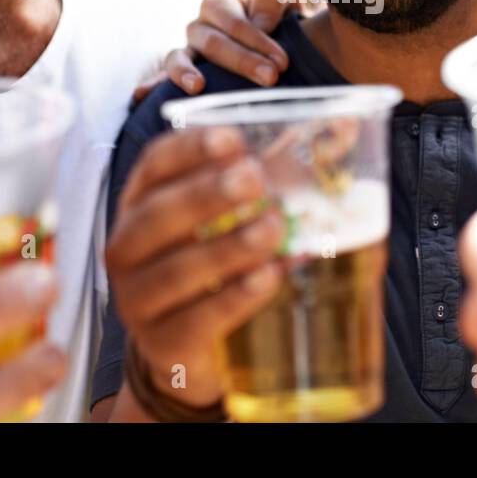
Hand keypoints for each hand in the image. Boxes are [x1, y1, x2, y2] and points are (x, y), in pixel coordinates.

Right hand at [105, 126, 285, 410]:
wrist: (194, 349)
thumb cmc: (218, 266)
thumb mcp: (238, 216)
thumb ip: (280, 175)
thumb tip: (348, 128)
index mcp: (142, 202)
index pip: (155, 164)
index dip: (190, 149)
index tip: (232, 139)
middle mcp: (128, 246)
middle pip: (158, 214)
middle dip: (207, 194)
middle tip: (254, 179)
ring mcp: (138, 299)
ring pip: (176, 269)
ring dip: (228, 246)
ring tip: (273, 229)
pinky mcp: (162, 344)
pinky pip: (195, 320)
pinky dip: (235, 297)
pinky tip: (268, 277)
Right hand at [132, 0, 320, 101]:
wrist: (277, 36)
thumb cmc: (280, 18)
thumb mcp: (284, 0)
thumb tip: (261, 21)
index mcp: (219, 5)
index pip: (234, 23)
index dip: (258, 41)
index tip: (283, 62)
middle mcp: (198, 26)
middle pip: (212, 43)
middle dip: (241, 61)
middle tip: (269, 77)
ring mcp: (187, 51)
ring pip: (178, 57)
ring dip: (185, 72)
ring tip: (198, 87)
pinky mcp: (184, 74)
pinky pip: (163, 78)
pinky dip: (151, 85)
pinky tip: (140, 97)